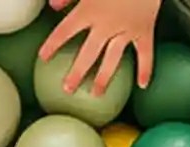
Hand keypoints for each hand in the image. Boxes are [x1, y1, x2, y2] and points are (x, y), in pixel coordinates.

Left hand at [39, 0, 160, 94]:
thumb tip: (53, 6)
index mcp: (88, 11)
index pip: (64, 32)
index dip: (53, 45)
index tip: (43, 58)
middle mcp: (105, 25)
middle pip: (87, 55)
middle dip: (77, 73)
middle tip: (68, 89)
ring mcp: (126, 31)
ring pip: (112, 60)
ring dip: (103, 78)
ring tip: (96, 94)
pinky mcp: (145, 31)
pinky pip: (145, 53)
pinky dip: (145, 69)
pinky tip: (142, 84)